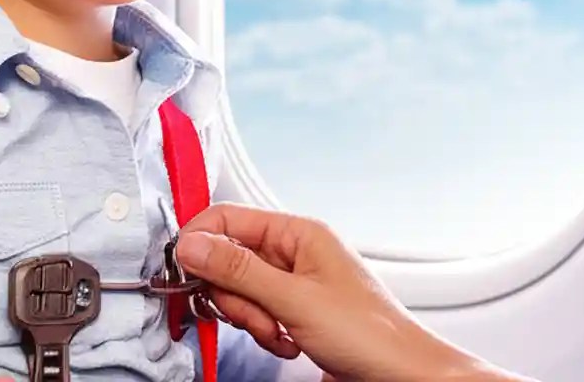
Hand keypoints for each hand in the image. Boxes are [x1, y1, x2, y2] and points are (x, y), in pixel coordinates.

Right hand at [174, 203, 523, 381]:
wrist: (400, 375)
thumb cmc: (370, 333)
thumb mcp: (294, 299)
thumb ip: (239, 270)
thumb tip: (192, 244)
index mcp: (298, 232)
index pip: (229, 218)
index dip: (200, 242)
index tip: (184, 271)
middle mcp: (295, 252)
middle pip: (229, 259)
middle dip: (235, 295)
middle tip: (256, 313)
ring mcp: (294, 283)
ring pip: (240, 291)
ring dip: (252, 319)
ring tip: (280, 332)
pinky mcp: (293, 311)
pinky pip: (256, 314)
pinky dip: (265, 332)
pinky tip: (288, 342)